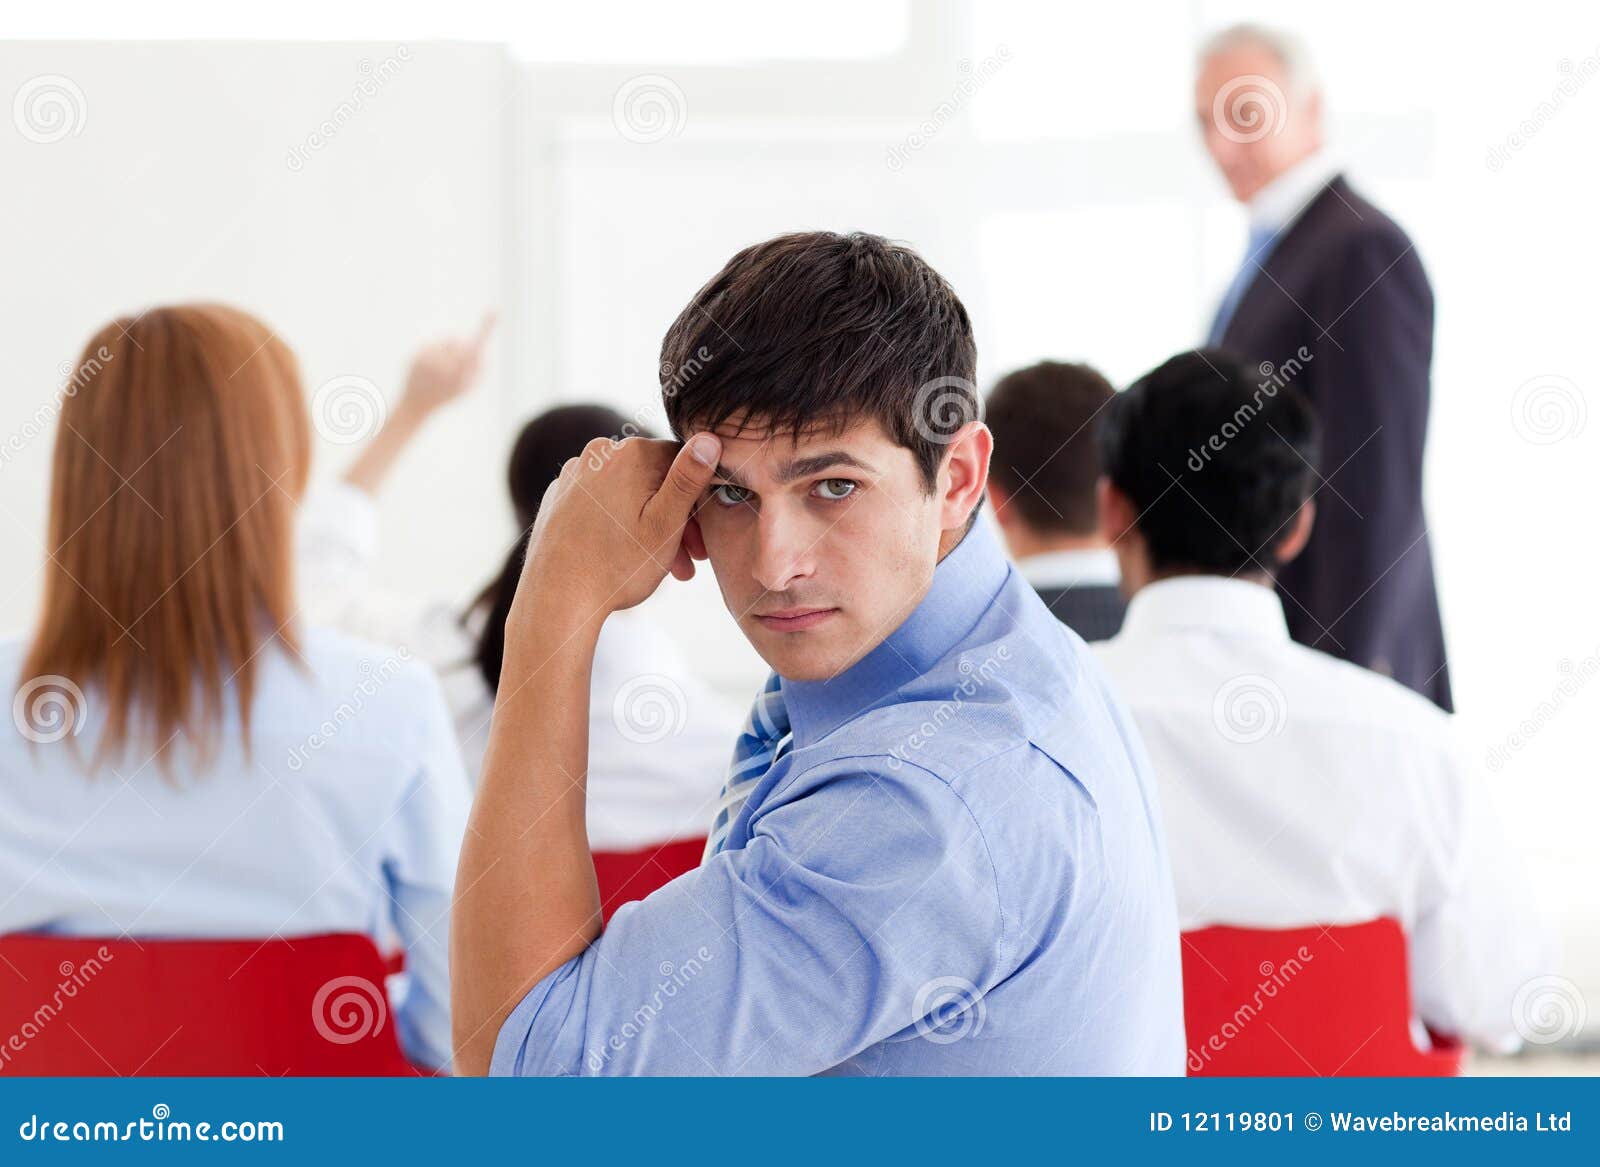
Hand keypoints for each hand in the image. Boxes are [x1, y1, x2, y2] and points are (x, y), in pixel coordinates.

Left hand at [398, 312, 494, 418]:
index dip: (485, 329)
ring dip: (447, 350)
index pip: (474, 349)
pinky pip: (432, 343)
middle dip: (461, 349)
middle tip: (454, 366)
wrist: (415, 405)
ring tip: (437, 369)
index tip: (494, 310)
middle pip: (460, 343)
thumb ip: (478, 368)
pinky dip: (433, 352)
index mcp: (461, 375)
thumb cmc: (446, 395)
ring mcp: (428, 359)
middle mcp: (444, 366)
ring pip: (446, 341)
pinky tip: (427, 367)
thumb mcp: (467, 387)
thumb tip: (480, 350)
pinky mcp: (416, 354)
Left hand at [510, 434, 720, 638]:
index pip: (683, 462)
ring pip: (629, 494)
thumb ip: (689, 478)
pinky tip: (626, 556)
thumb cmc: (616, 567)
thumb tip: (710, 438)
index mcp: (630, 454)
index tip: (703, 538)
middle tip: (689, 562)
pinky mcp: (560, 497)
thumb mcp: (666, 524)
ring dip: (650, 526)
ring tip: (664, 568)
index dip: (699, 501)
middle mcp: (598, 454)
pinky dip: (618, 525)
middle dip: (676, 520)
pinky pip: (602, 503)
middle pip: (654, 480)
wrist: (555, 598)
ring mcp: (575, 475)